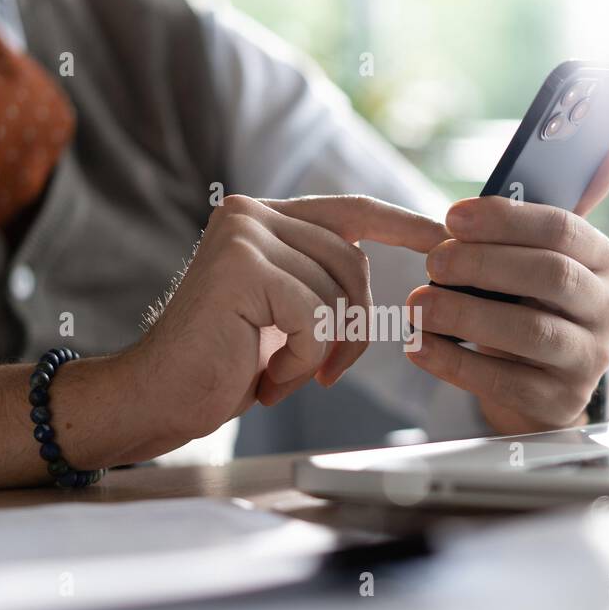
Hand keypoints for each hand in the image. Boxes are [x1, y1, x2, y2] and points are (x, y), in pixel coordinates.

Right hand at [124, 194, 447, 455]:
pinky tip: (266, 376)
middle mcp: (251, 214)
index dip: (404, 225)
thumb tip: (396, 268)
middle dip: (354, 324)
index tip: (448, 240)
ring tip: (281, 372)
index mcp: (263, 218)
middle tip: (324, 369)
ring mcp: (243, 236)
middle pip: (353, 261)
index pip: (352, 212)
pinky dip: (302, 360)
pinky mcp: (241, 269)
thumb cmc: (224, 364)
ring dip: (322, 350)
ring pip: (337, 293)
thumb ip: (321, 279)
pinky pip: (315, 318)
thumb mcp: (285, 312)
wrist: (160, 397)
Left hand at [406, 142, 608, 433]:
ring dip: (466, 315)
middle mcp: (606, 310)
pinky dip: (455, 364)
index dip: (505, 221)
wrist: (540, 381)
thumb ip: (560, 204)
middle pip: (551, 278)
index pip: (564, 230)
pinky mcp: (559, 403)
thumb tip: (608, 149)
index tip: (452, 217)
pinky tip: (419, 347)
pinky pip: (505, 384)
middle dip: (484, 265)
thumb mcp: (543, 256)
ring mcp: (587, 361)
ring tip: (417, 304)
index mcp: (602, 261)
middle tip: (433, 262)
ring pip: (530, 334)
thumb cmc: (530, 302)